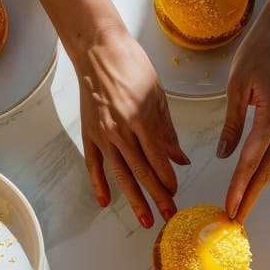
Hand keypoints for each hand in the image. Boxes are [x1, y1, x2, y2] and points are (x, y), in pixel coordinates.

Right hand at [74, 24, 189, 227]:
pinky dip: (99, 184)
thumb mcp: (158, 96)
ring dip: (134, 200)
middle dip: (157, 197)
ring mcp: (102, 134)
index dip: (168, 179)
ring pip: (120, 175)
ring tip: (145, 219)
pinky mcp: (89, 133)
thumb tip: (180, 160)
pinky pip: (94, 165)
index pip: (158, 160)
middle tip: (169, 215)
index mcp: (141, 119)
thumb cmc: (131, 65)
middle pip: (142, 173)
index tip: (176, 192)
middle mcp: (120, 130)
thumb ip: (168, 132)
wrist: (98, 49)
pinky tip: (106, 202)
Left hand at [217, 17, 269, 220]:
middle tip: (236, 220)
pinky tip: (251, 184)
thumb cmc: (257, 52)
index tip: (230, 205)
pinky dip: (261, 172)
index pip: (251, 159)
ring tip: (242, 208)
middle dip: (250, 198)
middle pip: (266, 170)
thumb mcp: (236, 86)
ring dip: (256, 189)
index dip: (239, 186)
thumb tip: (224, 155)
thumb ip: (231, 124)